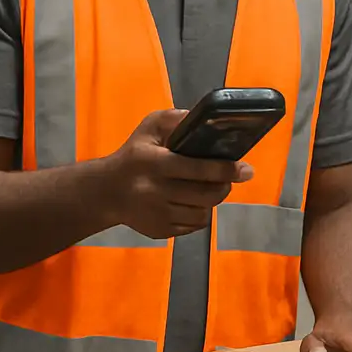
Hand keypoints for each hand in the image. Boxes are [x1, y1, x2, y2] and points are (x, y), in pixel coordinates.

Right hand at [105, 109, 253, 239]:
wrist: (105, 192)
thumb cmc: (133, 156)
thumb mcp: (148, 128)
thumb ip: (175, 120)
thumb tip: (206, 120)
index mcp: (155, 163)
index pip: (198, 169)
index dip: (226, 169)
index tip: (246, 169)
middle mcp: (156, 191)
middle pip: (206, 195)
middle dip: (224, 186)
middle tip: (228, 179)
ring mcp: (158, 215)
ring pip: (202, 213)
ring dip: (211, 201)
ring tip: (208, 189)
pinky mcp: (160, 231)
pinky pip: (193, 226)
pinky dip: (198, 214)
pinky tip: (191, 202)